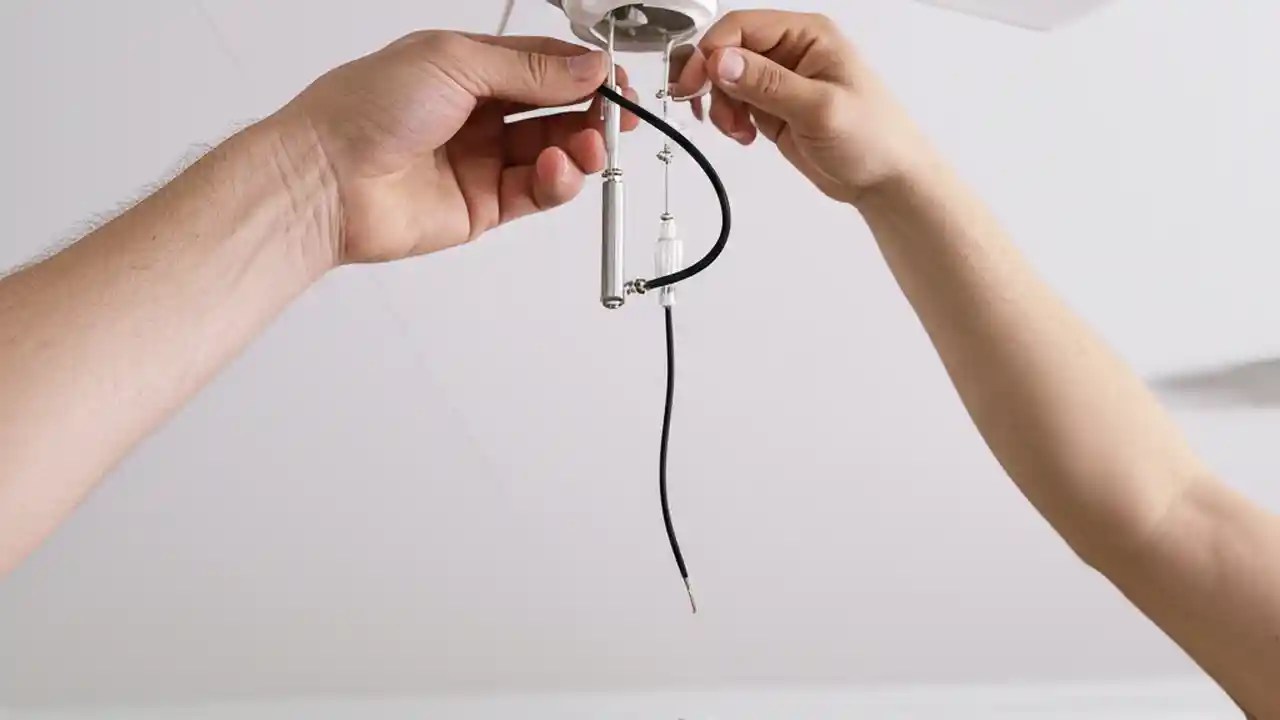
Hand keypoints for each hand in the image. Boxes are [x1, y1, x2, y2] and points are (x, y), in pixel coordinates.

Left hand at [280, 32, 638, 263]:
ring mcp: (480, 160)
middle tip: (617, 116)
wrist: (325, 179)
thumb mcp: (455, 63)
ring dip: (580, 147)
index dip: (583, 71)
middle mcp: (476, 112)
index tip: (617, 79)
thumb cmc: (364, 108)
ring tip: (590, 146)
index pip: (543, 63)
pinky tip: (559, 169)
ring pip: (552, 152)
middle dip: (591, 111)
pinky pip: (536, 192)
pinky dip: (557, 182)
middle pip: (554, 108)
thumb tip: (589, 66)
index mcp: (467, 66)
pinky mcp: (482, 205)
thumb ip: (530, 69)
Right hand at [674, 11, 933, 205]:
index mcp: (807, 35)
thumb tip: (723, 62)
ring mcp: (780, 81)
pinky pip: (735, 104)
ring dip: (720, 105)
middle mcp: (791, 52)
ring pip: (726, 80)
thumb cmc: (873, 138)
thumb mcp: (820, 109)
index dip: (711, 52)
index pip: (742, 27)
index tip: (694, 82)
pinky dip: (729, 120)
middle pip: (727, 51)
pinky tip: (744, 135)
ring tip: (737, 130)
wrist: (885, 180)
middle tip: (701, 107)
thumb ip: (768, 84)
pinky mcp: (773, 108)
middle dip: (710, 80)